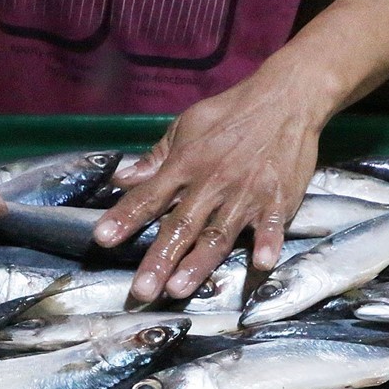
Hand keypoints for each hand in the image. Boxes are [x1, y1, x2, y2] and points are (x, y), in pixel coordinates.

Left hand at [93, 70, 331, 302]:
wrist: (286, 97)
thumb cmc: (231, 114)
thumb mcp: (187, 126)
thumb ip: (156, 158)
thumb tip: (122, 178)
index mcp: (186, 164)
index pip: (149, 196)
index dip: (126, 217)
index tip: (103, 238)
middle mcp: (212, 183)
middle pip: (180, 226)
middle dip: (159, 259)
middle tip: (142, 291)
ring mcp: (246, 194)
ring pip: (218, 235)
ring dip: (198, 263)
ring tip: (178, 289)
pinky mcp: (278, 199)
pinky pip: (272, 225)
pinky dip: (268, 242)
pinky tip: (261, 263)